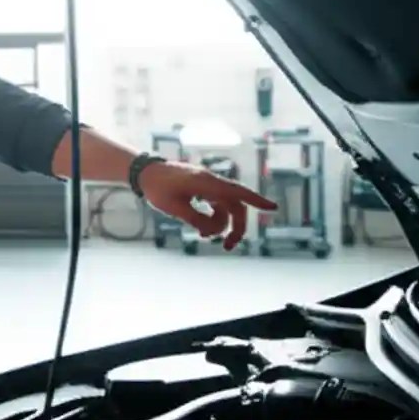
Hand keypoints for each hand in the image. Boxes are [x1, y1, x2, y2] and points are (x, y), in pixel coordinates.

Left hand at [138, 160, 277, 249]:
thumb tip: (214, 231)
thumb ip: (196, 219)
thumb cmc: (158, 188)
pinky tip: (202, 228)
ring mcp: (207, 185)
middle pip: (234, 206)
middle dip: (235, 227)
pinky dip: (212, 218)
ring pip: (225, 208)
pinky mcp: (202, 189)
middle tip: (228, 247)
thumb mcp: (174, 208)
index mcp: (206, 183)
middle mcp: (211, 182)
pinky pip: (216, 205)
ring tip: (204, 237)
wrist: (145, 172)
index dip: (256, 200)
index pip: (237, 192)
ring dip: (220, 224)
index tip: (273, 208)